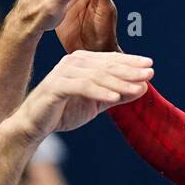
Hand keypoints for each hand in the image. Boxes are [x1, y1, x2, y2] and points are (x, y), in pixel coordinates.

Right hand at [10, 50, 152, 138]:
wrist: (34, 124)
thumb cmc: (64, 111)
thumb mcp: (97, 103)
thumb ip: (119, 94)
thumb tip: (144, 87)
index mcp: (82, 62)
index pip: (110, 60)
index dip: (131, 62)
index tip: (150, 65)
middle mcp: (72, 62)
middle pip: (106, 66)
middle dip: (130, 70)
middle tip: (150, 73)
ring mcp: (63, 73)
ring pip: (96, 76)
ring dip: (119, 82)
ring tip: (138, 88)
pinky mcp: (56, 87)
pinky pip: (82, 87)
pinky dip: (99, 92)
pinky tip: (115, 98)